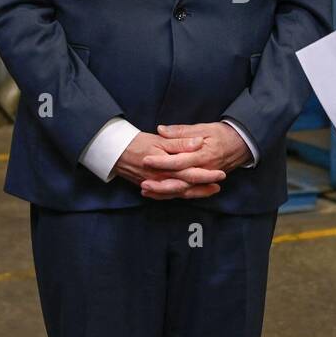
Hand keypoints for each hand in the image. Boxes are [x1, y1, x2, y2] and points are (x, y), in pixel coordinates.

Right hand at [111, 131, 225, 199]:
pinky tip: (187, 194)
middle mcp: (162, 179)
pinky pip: (166, 196)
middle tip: (219, 186)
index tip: (221, 174)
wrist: (114, 152)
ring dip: (195, 193)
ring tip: (210, 191)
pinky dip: (178, 196)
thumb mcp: (160, 140)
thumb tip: (199, 142)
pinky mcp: (150, 187)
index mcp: (167, 166)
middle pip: (187, 186)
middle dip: (204, 187)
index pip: (191, 172)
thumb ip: (180, 143)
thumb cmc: (138, 143)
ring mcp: (156, 186)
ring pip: (178, 193)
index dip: (207, 175)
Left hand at [142, 122, 250, 199]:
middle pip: (180, 181)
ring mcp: (204, 179)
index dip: (162, 162)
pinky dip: (172, 194)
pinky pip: (187, 193)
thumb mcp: (203, 128)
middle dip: (160, 184)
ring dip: (164, 192)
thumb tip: (161, 130)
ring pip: (183, 190)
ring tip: (146, 191)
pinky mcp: (203, 183)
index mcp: (203, 155)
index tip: (146, 160)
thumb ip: (182, 131)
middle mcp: (204, 170)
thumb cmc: (221, 134)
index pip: (179, 161)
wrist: (241, 144)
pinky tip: (158, 194)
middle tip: (143, 184)